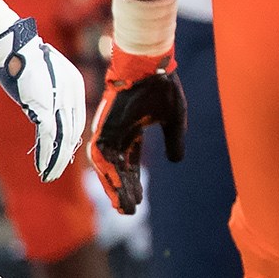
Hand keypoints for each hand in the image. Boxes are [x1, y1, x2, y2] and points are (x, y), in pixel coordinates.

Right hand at [0, 18, 86, 181]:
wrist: (10, 43)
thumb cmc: (20, 56)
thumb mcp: (43, 74)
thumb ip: (48, 93)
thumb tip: (42, 111)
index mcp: (75, 84)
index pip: (76, 119)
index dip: (70, 139)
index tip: (64, 154)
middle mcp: (72, 93)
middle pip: (72, 131)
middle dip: (64, 155)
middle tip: (57, 171)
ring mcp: (60, 100)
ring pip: (63, 138)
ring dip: (56, 160)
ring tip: (50, 175)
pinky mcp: (44, 106)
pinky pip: (49, 137)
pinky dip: (46, 155)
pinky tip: (43, 167)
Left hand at [88, 47, 185, 214]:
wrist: (153, 66)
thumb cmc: (163, 86)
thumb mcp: (174, 120)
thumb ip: (174, 141)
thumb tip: (175, 162)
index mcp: (131, 130)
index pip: (129, 163)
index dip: (134, 182)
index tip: (138, 202)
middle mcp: (117, 133)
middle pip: (118, 169)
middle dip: (123, 190)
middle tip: (128, 212)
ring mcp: (109, 131)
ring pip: (108, 167)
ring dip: (115, 188)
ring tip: (124, 208)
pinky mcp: (104, 128)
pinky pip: (102, 157)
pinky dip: (109, 175)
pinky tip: (117, 189)